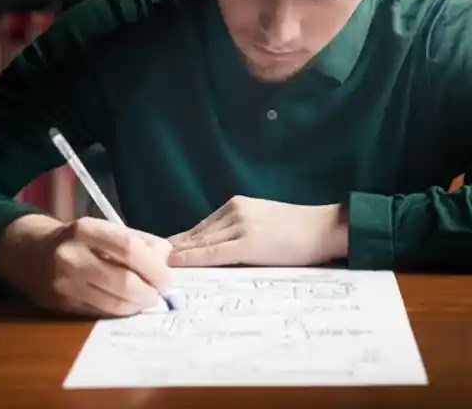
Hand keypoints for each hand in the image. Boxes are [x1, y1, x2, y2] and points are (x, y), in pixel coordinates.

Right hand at [0, 214, 172, 317]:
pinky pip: (101, 313)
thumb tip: (167, 261)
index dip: (155, 267)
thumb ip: (140, 242)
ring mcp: (64, 284)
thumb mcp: (105, 229)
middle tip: (158, 293)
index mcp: (86, 229)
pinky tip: (124, 304)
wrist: (30, 253)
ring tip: (143, 299)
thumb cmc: (78, 240)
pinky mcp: (62, 305)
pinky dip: (119, 311)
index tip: (166, 278)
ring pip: (115, 304)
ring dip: (137, 305)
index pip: (131, 249)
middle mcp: (71, 256)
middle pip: (125, 282)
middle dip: (150, 292)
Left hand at [166, 196, 347, 266]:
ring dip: (177, 256)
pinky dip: (192, 258)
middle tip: (146, 260)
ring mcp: (241, 226)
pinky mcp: (249, 243)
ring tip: (153, 266)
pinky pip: (213, 252)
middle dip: (172, 248)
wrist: (325, 228)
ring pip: (200, 243)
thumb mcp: (264, 223)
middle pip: (195, 234)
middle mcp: (235, 211)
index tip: (159, 251)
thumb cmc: (300, 231)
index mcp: (237, 205)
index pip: (200, 226)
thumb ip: (239, 232)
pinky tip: (175, 264)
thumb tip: (215, 249)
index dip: (179, 241)